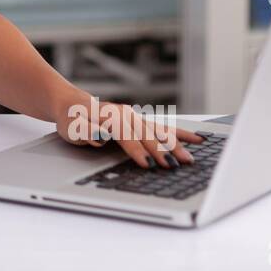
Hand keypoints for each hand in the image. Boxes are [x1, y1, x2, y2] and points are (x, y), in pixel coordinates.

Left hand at [47, 85, 204, 168]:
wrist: (71, 104)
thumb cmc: (71, 119)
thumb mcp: (72, 126)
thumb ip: (86, 130)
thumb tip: (100, 134)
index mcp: (110, 116)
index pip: (127, 135)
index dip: (137, 150)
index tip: (148, 164)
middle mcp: (126, 115)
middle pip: (147, 134)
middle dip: (161, 150)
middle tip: (174, 166)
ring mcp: (136, 118)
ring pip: (159, 132)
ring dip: (175, 145)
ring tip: (190, 159)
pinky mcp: (141, 123)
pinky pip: (164, 128)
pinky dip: (181, 134)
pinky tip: (199, 140)